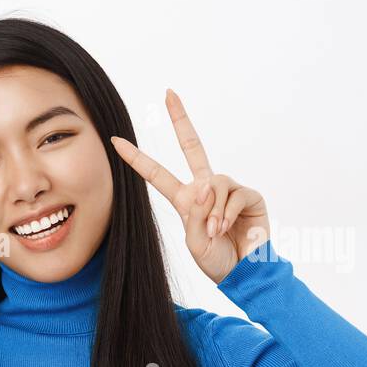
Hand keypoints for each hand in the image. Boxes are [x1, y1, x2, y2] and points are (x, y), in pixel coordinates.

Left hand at [110, 89, 269, 283]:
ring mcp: (229, 189)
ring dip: (212, 211)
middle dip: (181, 120)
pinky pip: (234, 194)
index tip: (116, 141)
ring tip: (214, 231)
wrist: (244, 273)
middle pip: (193, 147)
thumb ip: (195, 214)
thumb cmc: (216, 260)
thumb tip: (206, 185)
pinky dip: (226, 213)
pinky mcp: (250, 195)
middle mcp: (206, 189)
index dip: (137, 159)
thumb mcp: (195, 241)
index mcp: (185, 200)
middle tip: (170, 93)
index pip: (157, 174)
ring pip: (214, 183)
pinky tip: (226, 227)